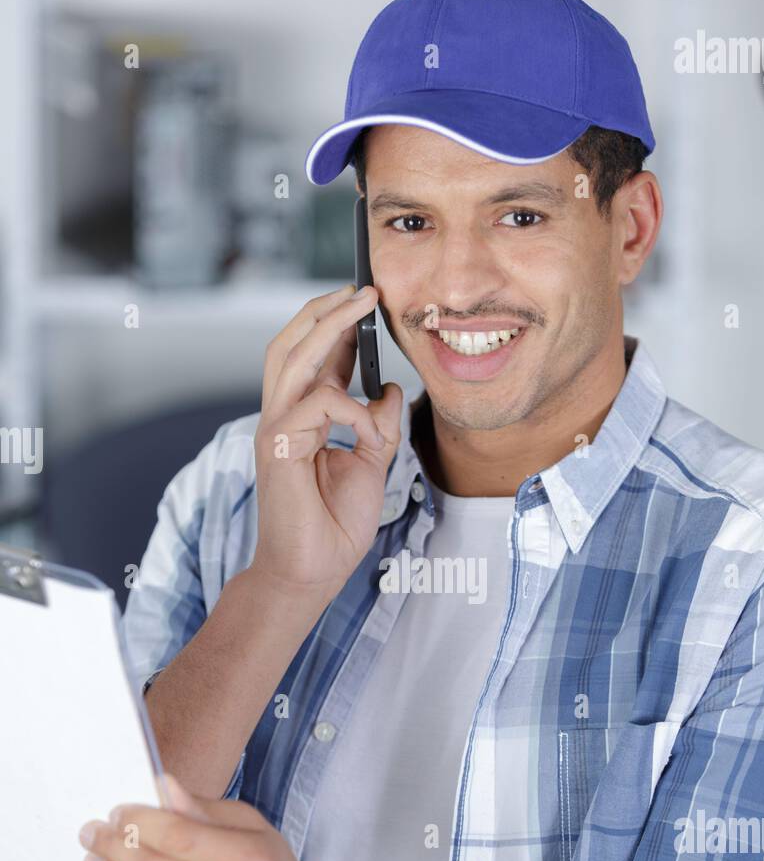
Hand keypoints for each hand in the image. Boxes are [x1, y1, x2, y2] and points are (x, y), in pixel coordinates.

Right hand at [251, 283, 402, 602]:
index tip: (367, 302)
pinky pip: (318, 404)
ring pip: (291, 356)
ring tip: (361, 301)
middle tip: (363, 286)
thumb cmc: (332, 527)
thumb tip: (392, 389)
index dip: (338, 326)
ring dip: (328, 323)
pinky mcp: (277, 446)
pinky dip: (352, 411)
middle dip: (325, 309)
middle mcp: (281, 418)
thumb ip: (378, 426)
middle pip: (290, 343)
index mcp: (301, 420)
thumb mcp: (370, 465)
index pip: (313, 359)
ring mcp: (274, 429)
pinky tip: (369, 436)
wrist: (311, 573)